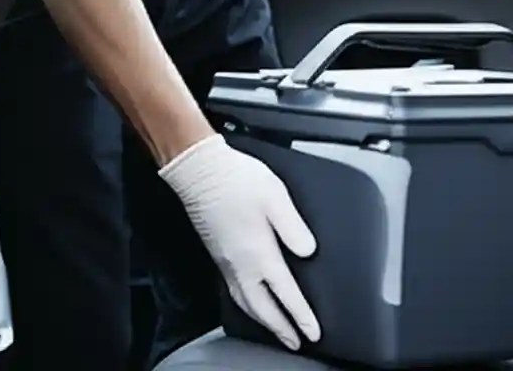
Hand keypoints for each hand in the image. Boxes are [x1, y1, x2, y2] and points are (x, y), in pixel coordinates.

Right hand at [158, 134, 320, 350]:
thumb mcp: (276, 199)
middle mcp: (241, 265)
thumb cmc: (237, 180)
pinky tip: (252, 304)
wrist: (199, 171)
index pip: (286, 294)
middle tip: (297, 342)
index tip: (313, 332)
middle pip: (263, 309)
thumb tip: (308, 252)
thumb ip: (294, 228)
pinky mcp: (217, 255)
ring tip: (277, 331)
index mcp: (260, 254)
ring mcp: (226, 262)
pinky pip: (234, 293)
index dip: (301, 316)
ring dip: (264, 322)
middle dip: (281, 328)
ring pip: (246, 305)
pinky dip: (247, 307)